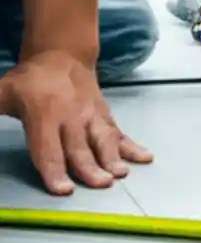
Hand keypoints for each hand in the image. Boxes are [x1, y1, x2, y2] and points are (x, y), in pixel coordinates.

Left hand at [0, 51, 151, 194]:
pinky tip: (144, 159)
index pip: (48, 147)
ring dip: (113, 158)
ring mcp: (91, 115)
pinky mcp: (104, 115)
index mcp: (44, 113)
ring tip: (120, 175)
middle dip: (90, 167)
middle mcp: (71, 116)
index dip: (55, 169)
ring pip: (103, 140)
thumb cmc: (28, 80)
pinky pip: (119, 132)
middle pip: (80, 147)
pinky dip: (132, 147)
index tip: (63, 188)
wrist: (62, 54)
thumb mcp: (1, 92)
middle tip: (101, 184)